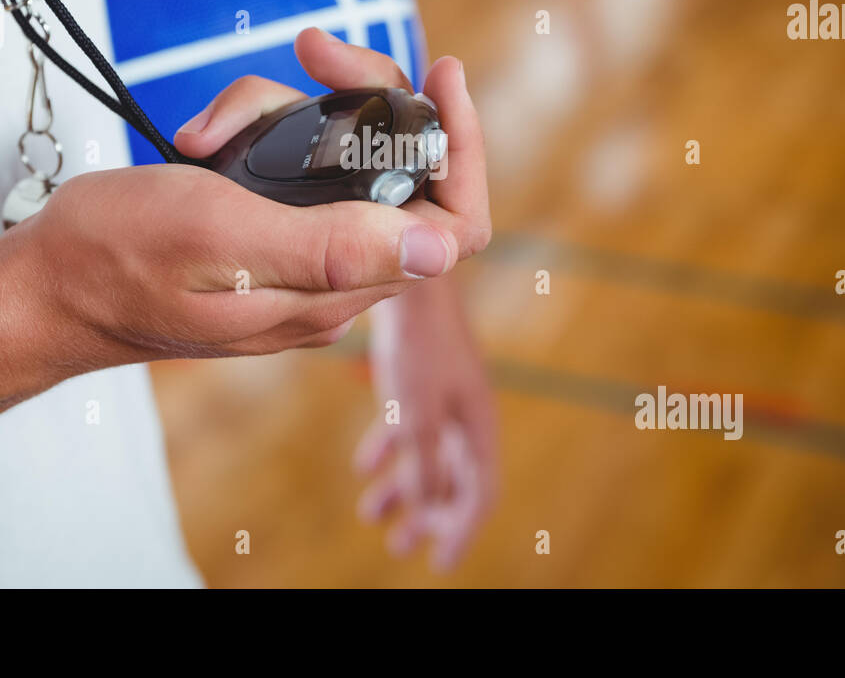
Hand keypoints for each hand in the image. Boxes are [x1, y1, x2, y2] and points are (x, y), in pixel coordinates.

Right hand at [23, 28, 489, 368]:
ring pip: (342, 152)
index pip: (453, 226)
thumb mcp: (225, 239)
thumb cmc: (119, 261)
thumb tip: (442, 251)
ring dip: (286, 112)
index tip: (439, 75)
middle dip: (363, 99)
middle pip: (400, 169)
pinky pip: (293, 156)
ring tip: (213, 127)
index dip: (461, 148)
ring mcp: (300, 248)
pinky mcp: (267, 223)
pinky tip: (202, 139)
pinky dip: (254, 126)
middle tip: (311, 51)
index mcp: (336, 287)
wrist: (48, 282)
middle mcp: (331, 274)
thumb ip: (332, 249)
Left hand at [355, 280, 498, 571]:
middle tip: (401, 546)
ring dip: (403, 487)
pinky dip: (391, 449)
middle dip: (428, 514)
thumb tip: (428, 507)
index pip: (479, 493)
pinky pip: (410, 426)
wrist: (408, 282)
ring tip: (372, 514)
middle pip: (454, 479)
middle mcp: (466, 414)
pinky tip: (365, 464)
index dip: (461, 530)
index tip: (439, 563)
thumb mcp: (418, 415)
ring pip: (428, 454)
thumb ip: (424, 463)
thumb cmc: (418, 348)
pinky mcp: (420, 377)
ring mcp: (444, 395)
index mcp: (478, 427)